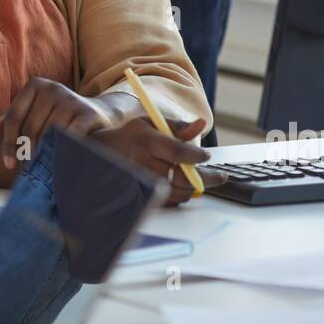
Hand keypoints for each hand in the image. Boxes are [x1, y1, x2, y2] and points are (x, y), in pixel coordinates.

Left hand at [0, 77, 116, 170]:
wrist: (100, 114)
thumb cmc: (60, 115)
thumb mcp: (36, 111)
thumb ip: (14, 119)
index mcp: (36, 85)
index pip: (13, 116)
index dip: (8, 142)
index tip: (8, 164)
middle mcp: (53, 89)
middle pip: (29, 128)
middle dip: (25, 152)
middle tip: (25, 170)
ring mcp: (71, 100)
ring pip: (47, 134)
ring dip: (43, 155)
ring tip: (40, 168)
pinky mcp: (87, 113)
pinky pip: (69, 137)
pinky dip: (62, 152)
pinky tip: (59, 162)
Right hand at [92, 117, 226, 205]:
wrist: (103, 154)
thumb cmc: (132, 136)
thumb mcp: (152, 123)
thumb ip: (178, 126)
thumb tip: (201, 125)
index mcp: (147, 140)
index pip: (178, 152)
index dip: (197, 156)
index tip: (207, 156)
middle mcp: (143, 162)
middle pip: (182, 177)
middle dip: (205, 178)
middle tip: (219, 177)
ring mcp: (141, 182)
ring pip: (179, 192)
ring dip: (193, 187)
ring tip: (198, 178)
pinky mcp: (142, 196)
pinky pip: (170, 201)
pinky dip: (181, 194)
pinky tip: (182, 185)